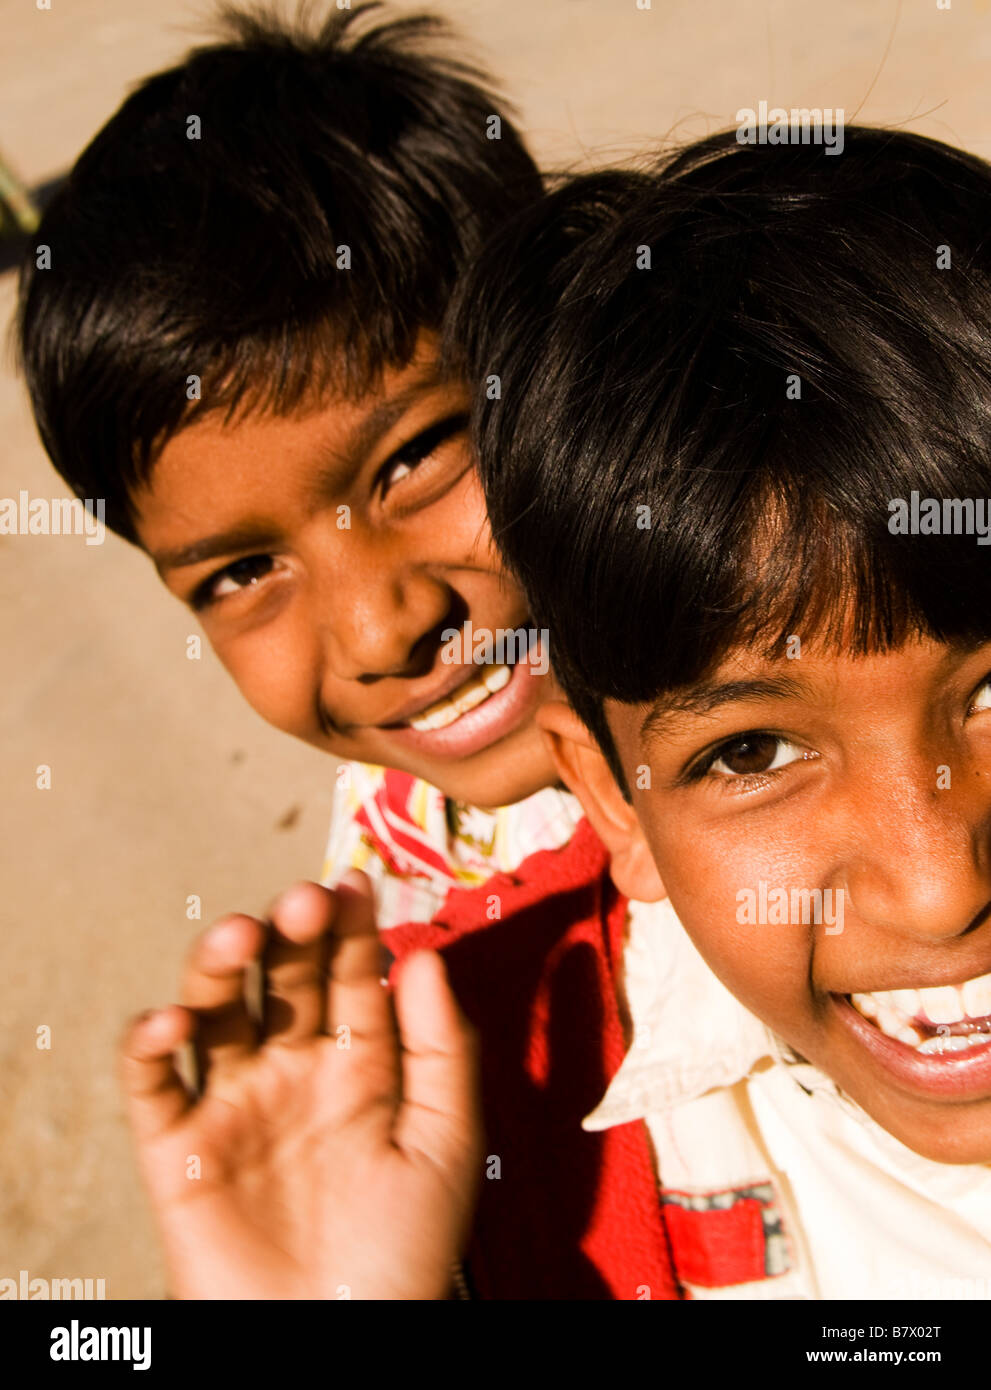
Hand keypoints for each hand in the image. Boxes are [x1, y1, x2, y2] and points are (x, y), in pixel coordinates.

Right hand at [120, 872, 480, 1299]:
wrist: (340, 1344)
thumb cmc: (405, 1254)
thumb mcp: (445, 1144)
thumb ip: (442, 1048)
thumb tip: (423, 954)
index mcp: (359, 1065)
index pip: (351, 976)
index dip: (350, 929)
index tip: (354, 883)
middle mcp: (293, 1071)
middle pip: (281, 979)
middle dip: (290, 935)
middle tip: (304, 902)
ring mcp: (234, 1105)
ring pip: (213, 1013)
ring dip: (217, 967)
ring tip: (240, 935)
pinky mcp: (178, 1150)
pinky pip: (152, 1087)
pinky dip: (149, 1046)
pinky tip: (172, 1023)